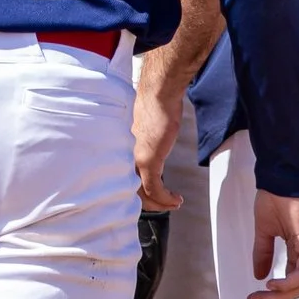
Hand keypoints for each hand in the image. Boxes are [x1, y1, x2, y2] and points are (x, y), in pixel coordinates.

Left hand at [132, 88, 184, 212]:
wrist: (159, 94)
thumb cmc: (156, 106)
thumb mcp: (148, 130)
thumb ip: (146, 143)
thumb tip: (152, 147)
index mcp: (123, 151)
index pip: (126, 179)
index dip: (140, 192)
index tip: (154, 197)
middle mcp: (125, 158)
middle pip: (132, 190)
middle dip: (151, 202)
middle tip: (165, 205)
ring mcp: (136, 160)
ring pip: (143, 193)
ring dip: (160, 203)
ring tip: (172, 204)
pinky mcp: (148, 160)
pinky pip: (154, 188)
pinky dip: (165, 198)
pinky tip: (175, 199)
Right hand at [247, 192, 298, 298]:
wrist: (280, 179)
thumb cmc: (274, 199)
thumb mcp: (264, 231)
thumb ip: (263, 253)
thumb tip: (258, 276)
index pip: (291, 281)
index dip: (273, 293)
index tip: (254, 298)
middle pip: (296, 288)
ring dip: (279, 295)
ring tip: (259, 296)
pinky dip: (287, 283)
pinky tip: (271, 285)